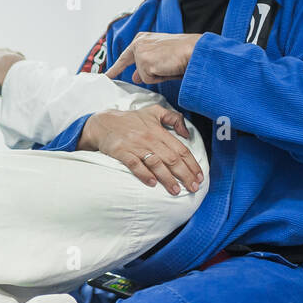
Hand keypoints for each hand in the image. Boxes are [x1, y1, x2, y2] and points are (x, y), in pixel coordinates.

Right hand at [80, 104, 202, 194]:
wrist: (104, 122)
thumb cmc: (131, 119)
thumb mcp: (154, 111)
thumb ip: (173, 118)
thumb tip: (186, 132)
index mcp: (159, 131)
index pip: (180, 149)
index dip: (192, 164)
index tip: (199, 176)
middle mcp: (149, 138)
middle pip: (171, 159)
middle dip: (185, 175)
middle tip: (193, 187)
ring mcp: (135, 146)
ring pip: (155, 164)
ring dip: (167, 179)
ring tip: (176, 191)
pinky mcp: (121, 152)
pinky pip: (134, 165)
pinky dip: (144, 174)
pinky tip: (152, 184)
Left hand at [104, 32, 200, 83]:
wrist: (193, 50)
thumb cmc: (183, 52)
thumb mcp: (160, 59)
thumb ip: (145, 66)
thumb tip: (134, 77)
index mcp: (143, 39)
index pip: (126, 56)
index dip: (115, 68)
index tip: (106, 76)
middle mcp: (139, 43)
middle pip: (138, 68)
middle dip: (148, 72)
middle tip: (162, 67)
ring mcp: (140, 53)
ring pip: (144, 76)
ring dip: (157, 75)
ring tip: (169, 64)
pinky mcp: (144, 62)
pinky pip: (149, 79)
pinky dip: (159, 77)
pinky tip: (167, 67)